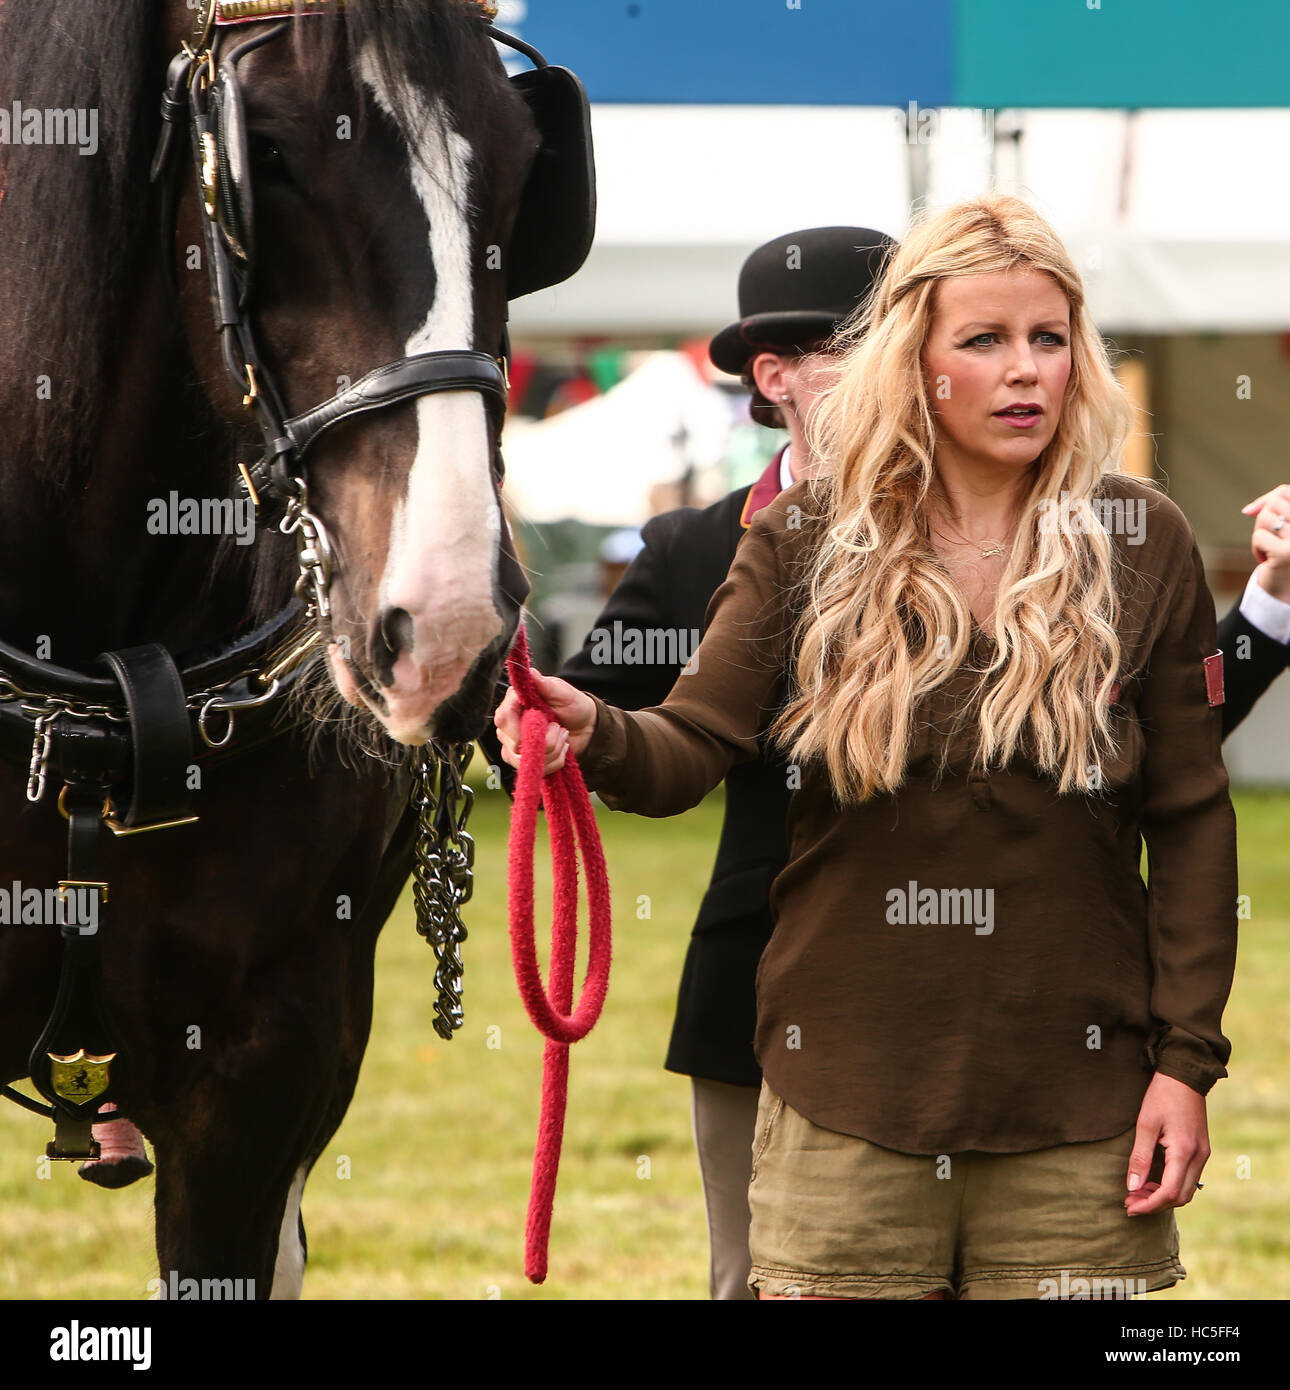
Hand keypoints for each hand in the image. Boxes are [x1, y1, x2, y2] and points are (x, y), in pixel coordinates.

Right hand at [493, 668, 597, 775]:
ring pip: (526, 759)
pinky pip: (536, 769)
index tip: (544, 722)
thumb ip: (546, 685)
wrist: (587, 728)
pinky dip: (555, 762)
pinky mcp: (523, 761)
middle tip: (559, 727)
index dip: (521, 727)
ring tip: (562, 735)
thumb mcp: (564, 693)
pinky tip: (561, 749)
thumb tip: (530, 672)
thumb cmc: (574, 706)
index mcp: (515, 702)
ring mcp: (513, 745)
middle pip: (514, 744)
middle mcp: (509, 724)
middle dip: (546, 740)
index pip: (503, 718)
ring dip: (553, 750)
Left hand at [1124, 1071, 1208, 1216]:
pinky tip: (1152, 1181)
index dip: (1149, 1204)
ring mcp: (1203, 1154)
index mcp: (1184, 1151)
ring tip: (1137, 1193)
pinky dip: (1171, 1185)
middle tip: (1130, 1202)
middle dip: (1155, 1204)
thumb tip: (1132, 1187)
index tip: (1129, 1207)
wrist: (1184, 1076)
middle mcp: (1199, 1157)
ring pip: (1186, 1190)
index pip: (1170, 1192)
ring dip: (1163, 1196)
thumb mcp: (1145, 1124)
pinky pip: (1189, 1178)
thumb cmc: (1162, 1096)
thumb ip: (1140, 1157)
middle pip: (1180, 1197)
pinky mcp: (1201, 1150)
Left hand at [1241, 484, 1289, 601]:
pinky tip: (1268, 560)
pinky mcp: (1286, 554)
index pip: (1286, 491)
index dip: (1271, 500)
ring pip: (1265, 518)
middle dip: (1265, 519)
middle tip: (1273, 537)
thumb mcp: (1285, 524)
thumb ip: (1272, 507)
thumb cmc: (1288, 551)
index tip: (1272, 518)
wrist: (1289, 589)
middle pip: (1274, 502)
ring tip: (1272, 548)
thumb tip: (1247, 510)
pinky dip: (1257, 548)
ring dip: (1260, 533)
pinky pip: (1258, 537)